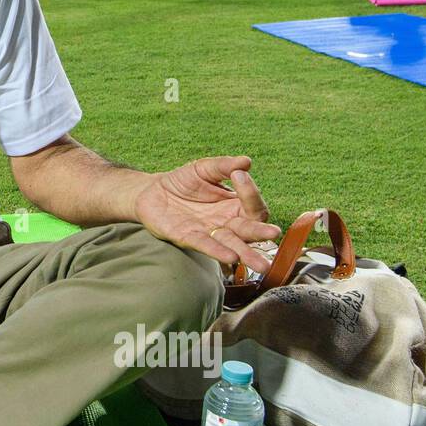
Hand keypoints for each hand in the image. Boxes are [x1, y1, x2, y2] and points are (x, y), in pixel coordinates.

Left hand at [133, 156, 280, 272]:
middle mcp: (227, 222)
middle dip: (260, 232)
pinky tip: (230, 257)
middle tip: (273, 232)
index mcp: (234, 205)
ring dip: (247, 253)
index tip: (239, 175)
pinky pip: (206, 247)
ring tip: (261, 264)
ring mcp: (209, 232)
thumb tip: (246, 161)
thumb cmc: (183, 181)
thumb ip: (222, 166)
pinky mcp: (189, 238)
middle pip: (249, 229)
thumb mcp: (203, 168)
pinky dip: (218, 251)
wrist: (152, 191)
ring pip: (233, 245)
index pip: (253, 205)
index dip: (250, 192)